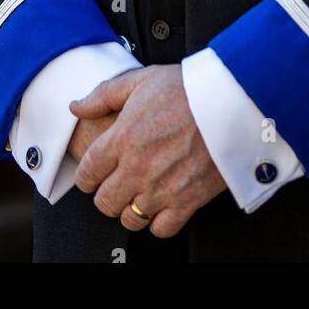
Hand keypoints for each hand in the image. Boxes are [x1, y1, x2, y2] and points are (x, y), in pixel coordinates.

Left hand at [70, 64, 226, 237]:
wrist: (231, 99)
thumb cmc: (189, 88)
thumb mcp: (141, 79)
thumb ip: (104, 94)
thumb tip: (77, 106)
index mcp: (122, 138)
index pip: (86, 173)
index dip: (87, 176)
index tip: (95, 173)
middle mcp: (138, 167)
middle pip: (104, 202)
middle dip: (106, 193)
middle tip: (117, 183)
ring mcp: (162, 187)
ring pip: (130, 219)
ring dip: (131, 208)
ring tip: (140, 193)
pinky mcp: (187, 201)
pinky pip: (161, 229)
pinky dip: (159, 221)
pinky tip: (162, 204)